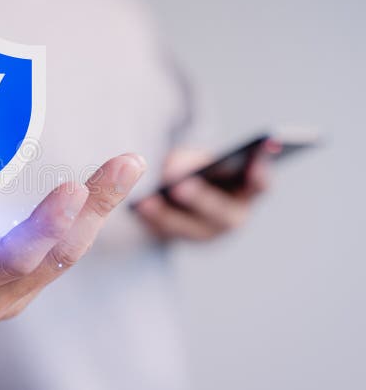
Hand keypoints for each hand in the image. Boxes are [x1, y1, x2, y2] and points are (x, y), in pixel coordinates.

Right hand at [0, 142, 145, 335]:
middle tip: (122, 165)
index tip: (73, 191)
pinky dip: (92, 213)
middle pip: (50, 257)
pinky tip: (115, 178)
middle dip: (86, 213)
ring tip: (130, 163)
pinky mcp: (29, 277)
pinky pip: (68, 246)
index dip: (39, 231)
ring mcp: (15, 290)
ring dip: (101, 209)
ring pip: (68, 252)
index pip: (3, 263)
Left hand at [135, 147, 268, 240]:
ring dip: (166, 215)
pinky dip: (151, 220)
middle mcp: (232, 217)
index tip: (251, 162)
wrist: (176, 196)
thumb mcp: (193, 158)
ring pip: (188, 229)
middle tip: (179, 187)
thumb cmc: (193, 169)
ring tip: (146, 202)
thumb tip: (173, 172)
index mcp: (247, 191)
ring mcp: (206, 233)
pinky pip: (165, 232)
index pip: (260, 185)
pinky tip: (137, 207)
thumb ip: (189, 160)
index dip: (259, 173)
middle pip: (220, 213)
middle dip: (200, 199)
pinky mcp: (178, 239)